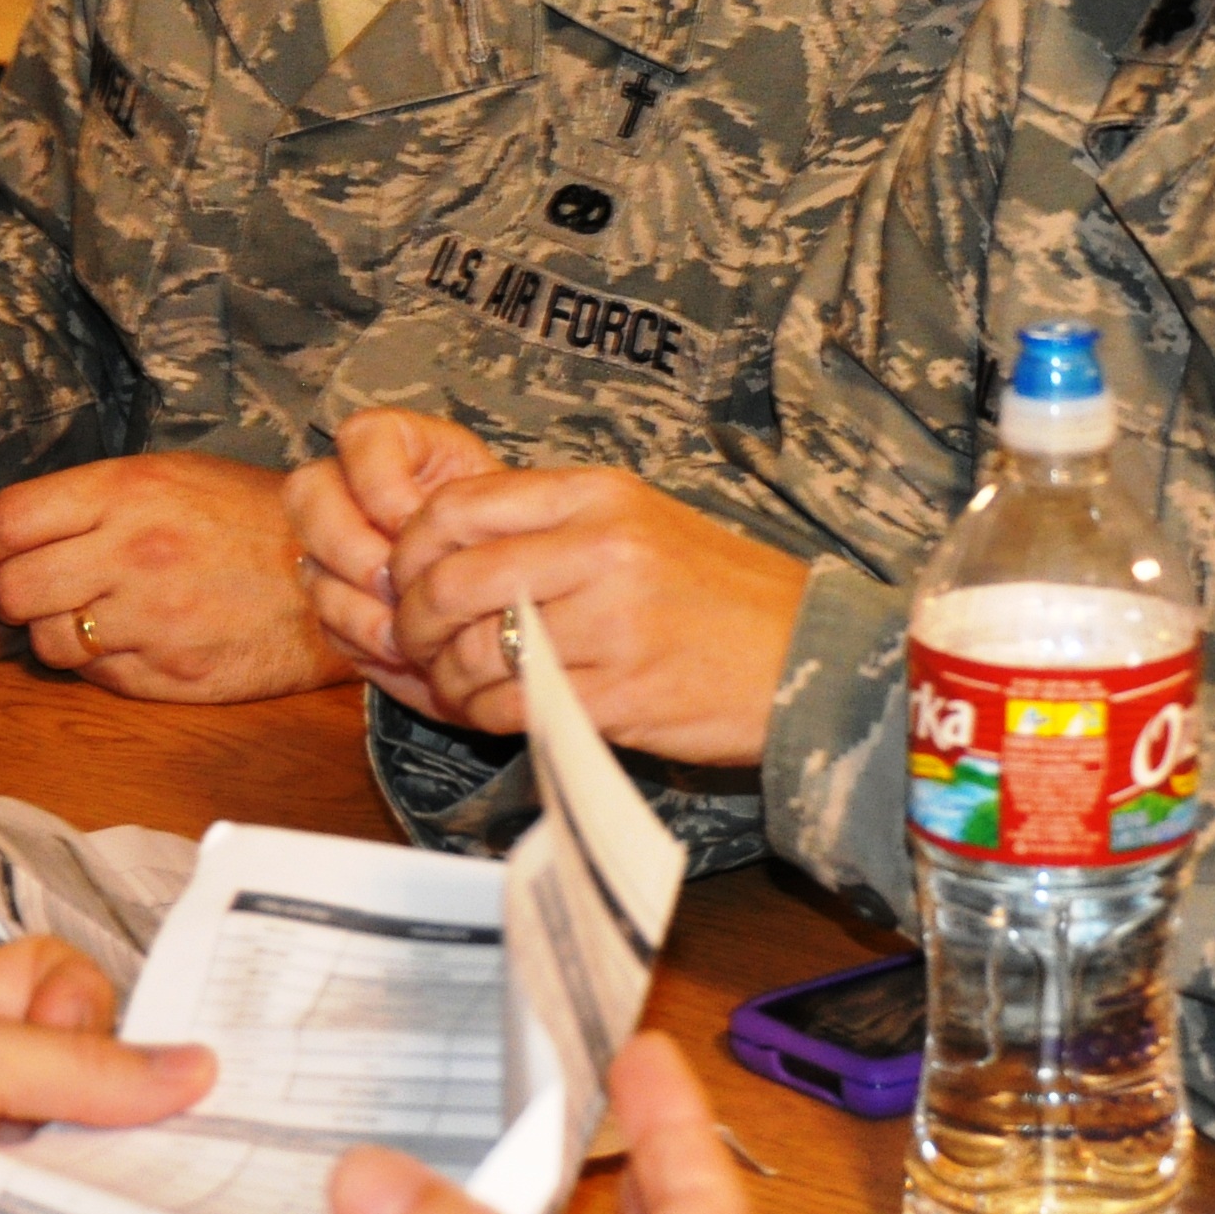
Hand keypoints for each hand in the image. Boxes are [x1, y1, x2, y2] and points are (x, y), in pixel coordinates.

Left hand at [0, 451, 350, 700]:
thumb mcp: (175, 475)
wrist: (334, 573)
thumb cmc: (251, 517)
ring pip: (49, 641)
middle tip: (26, 596)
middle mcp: (132, 554)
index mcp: (128, 493)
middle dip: (5, 597)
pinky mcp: (169, 673)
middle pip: (15, 588)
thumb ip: (96, 499)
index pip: (9, 521)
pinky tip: (132, 640)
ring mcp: (151, 619)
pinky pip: (97, 676)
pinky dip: (100, 662)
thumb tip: (13, 532)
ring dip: (53, 634)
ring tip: (89, 618)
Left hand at [0, 937, 215, 1213]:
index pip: (56, 980)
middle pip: (89, 1076)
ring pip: (88, 1162)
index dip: (86, 1002)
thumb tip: (188, 1068)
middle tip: (148, 1128)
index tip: (87, 1044)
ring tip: (123, 1193)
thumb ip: (72, 1060)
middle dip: (122, 1100)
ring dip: (110, 1175)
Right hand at [286, 408, 508, 678]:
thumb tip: (412, 528)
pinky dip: (359, 638)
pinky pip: (324, 617)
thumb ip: (462, 504)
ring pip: (310, 564)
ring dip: (354, 604)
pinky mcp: (338, 599)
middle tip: (391, 582)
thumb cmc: (514, 538)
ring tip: (402, 632)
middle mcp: (354, 487)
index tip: (417, 523)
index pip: (361, 436)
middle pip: (307, 493)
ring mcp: (337, 545)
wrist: (516, 602)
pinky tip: (398, 651)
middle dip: (347, 545)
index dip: (379, 484)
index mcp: (401, 447)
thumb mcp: (504, 504)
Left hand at [382, 457, 806, 763]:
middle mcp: (600, 550)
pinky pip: (513, 708)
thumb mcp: (638, 523)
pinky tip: (492, 714)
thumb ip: (551, 524)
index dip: (409, 548)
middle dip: (413, 623)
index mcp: (598, 496)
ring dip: (445, 679)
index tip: (409, 577)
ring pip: (475, 653)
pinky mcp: (619, 696)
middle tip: (416, 644)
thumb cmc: (718, 592)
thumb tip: (446, 542)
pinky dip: (484, 717)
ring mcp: (611, 624)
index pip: (457, 506)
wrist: (805, 654)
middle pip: (451, 581)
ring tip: (455, 686)